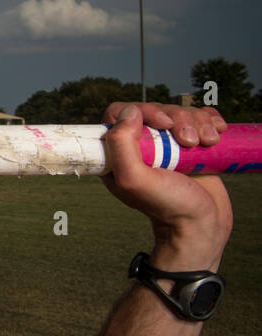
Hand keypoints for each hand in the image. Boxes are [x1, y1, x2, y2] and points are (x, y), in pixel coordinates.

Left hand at [100, 102, 231, 263]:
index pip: (121, 113)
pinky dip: (210, 120)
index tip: (163, 124)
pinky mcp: (191, 147)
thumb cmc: (167, 206)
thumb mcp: (134, 180)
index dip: (143, 111)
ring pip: (180, 113)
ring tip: (207, 142)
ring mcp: (167, 146)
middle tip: (190, 141)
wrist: (202, 224)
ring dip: (198, 121)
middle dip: (178, 118)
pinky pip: (199, 119)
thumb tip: (128, 112)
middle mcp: (140, 147)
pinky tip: (217, 132)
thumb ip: (120, 145)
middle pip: (155, 110)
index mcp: (117, 153)